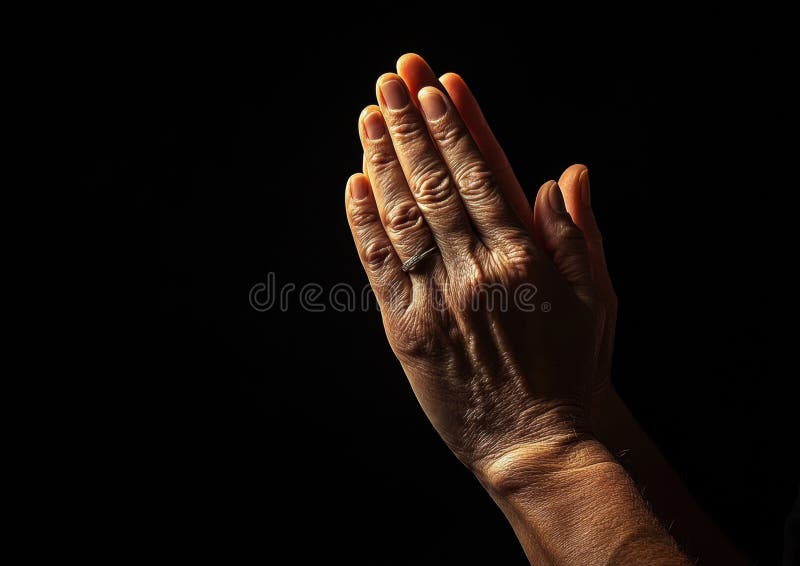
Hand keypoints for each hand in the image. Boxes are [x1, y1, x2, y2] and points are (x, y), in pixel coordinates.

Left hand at [398, 55, 618, 411]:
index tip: (437, 87)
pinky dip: (364, 223)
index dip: (457, 127)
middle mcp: (475, 271)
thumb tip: (568, 174)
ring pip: (403, 217)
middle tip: (390, 81)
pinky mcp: (406, 330)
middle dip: (411, 127)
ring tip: (370, 116)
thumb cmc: (570, 370)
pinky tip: (355, 184)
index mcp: (522, 259)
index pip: (483, 176)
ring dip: (383, 162)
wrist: (532, 442)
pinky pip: (379, 268)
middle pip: (436, 184)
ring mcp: (436, 300)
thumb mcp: (597, 301)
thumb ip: (579, 236)